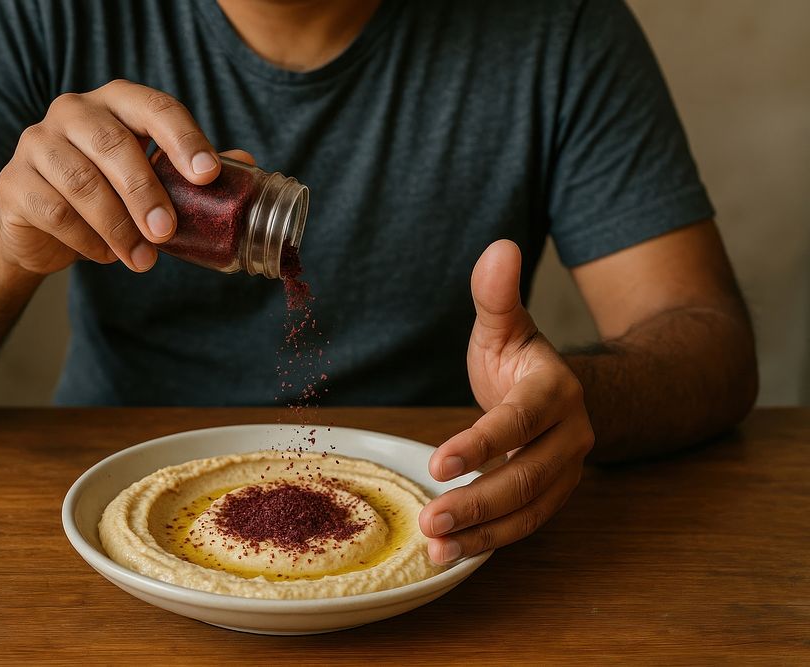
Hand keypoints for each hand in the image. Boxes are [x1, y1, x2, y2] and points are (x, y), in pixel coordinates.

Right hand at [0, 79, 251, 274]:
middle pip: (113, 144)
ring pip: (81, 182)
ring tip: (143, 260)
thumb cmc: (107, 191)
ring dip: (118, 227)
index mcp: (117, 102)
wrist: (41, 223)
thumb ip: (191, 171)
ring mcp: (37, 143)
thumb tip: (246, 166)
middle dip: (145, 192)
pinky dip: (86, 240)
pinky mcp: (14, 182)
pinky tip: (105, 255)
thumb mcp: (153, 178)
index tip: (208, 174)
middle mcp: (73, 111)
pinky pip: (55, 212)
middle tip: (167, 231)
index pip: (155, 107)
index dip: (184, 138)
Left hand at [419, 240, 593, 562]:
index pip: (521, 420)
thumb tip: (499, 246)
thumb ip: (497, 294)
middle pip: (527, 476)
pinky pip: (525, 523)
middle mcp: (569, 435)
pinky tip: (452, 552)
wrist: (563, 392)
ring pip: (529, 509)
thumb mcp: (505, 325)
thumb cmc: (522, 360)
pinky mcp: (552, 495)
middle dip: (478, 501)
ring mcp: (565, 470)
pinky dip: (491, 540)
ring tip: (437, 548)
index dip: (483, 443)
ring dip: (483, 532)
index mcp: (554, 390)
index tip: (439, 462)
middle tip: (431, 520)